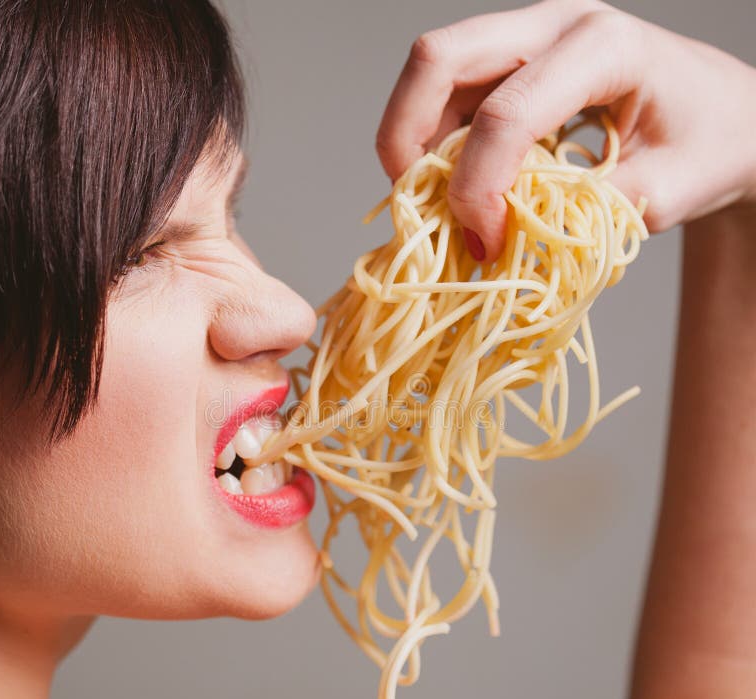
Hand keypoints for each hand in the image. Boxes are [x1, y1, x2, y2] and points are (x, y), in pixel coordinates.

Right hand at [376, 0, 755, 261]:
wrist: (727, 118)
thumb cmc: (709, 147)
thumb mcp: (663, 193)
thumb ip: (577, 209)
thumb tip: (501, 227)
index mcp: (603, 46)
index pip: (506, 115)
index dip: (477, 188)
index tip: (486, 243)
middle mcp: (554, 24)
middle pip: (438, 60)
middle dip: (406, 140)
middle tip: (417, 206)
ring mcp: (528, 38)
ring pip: (432, 73)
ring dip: (415, 143)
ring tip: (440, 203)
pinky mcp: (513, 64)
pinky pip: (448, 95)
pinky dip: (433, 143)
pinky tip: (455, 185)